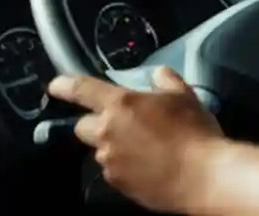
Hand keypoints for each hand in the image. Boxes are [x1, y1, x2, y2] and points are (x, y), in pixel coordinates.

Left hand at [48, 67, 225, 213]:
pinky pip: (113, 171)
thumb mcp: (185, 96)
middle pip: (83, 126)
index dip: (65, 85)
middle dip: (95, 123)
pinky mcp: (117, 184)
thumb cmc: (195, 131)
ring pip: (101, 150)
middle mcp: (108, 132)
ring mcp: (110, 161)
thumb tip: (159, 74)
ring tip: (143, 148)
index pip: (82, 90)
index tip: (55, 86)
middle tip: (121, 123)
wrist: (203, 177)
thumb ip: (167, 81)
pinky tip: (148, 166)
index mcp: (121, 104)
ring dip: (114, 146)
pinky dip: (125, 166)